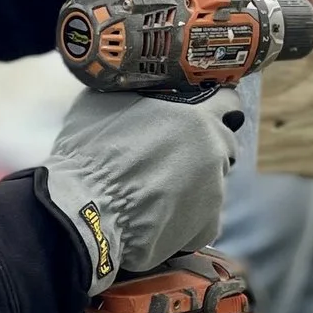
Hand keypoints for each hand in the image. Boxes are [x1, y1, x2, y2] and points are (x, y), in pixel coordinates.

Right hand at [39, 89, 241, 294]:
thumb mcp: (106, 102)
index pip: (229, 102)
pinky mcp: (207, 225)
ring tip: (158, 189)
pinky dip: (187, 215)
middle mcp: (214, 151)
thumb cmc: (91, 154)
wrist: (84, 212)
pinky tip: (160, 215)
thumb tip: (140, 87)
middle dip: (204, 146)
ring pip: (213, 180)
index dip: (216, 105)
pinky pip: (204, 216)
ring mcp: (215, 190)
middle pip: (223, 143)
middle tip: (171, 154)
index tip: (205, 109)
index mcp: (197, 116)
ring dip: (194, 181)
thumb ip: (138, 94)